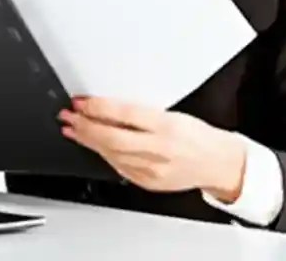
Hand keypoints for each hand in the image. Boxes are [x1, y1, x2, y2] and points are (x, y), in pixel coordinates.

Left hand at [59, 97, 245, 201]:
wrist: (218, 164)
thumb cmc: (196, 135)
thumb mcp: (171, 114)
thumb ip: (139, 113)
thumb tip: (105, 106)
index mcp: (167, 126)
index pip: (125, 114)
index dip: (98, 108)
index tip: (80, 102)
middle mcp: (159, 149)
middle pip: (113, 138)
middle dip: (85, 126)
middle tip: (67, 116)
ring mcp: (153, 170)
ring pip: (111, 155)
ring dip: (87, 141)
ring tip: (71, 129)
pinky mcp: (148, 183)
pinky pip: (118, 168)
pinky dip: (103, 155)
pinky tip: (92, 146)